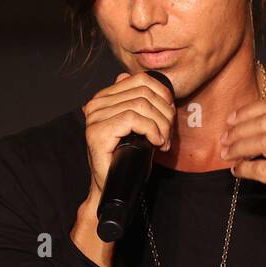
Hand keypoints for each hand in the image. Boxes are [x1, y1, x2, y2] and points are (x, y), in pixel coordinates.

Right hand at [81, 70, 174, 200]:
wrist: (113, 186)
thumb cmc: (125, 158)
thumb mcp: (136, 126)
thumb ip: (136, 103)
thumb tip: (139, 81)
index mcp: (104, 98)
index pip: (141, 80)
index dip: (163, 94)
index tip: (170, 114)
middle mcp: (96, 105)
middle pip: (144, 93)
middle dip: (164, 113)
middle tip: (168, 134)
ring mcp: (95, 118)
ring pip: (141, 106)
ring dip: (160, 125)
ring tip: (163, 141)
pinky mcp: (98, 133)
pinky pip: (133, 119)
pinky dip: (151, 130)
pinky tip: (156, 143)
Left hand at [219, 95, 265, 266]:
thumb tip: (248, 119)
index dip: (248, 110)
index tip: (232, 118)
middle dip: (239, 129)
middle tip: (224, 138)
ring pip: (261, 142)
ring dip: (238, 147)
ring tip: (227, 153)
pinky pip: (258, 169)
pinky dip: (242, 169)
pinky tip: (237, 171)